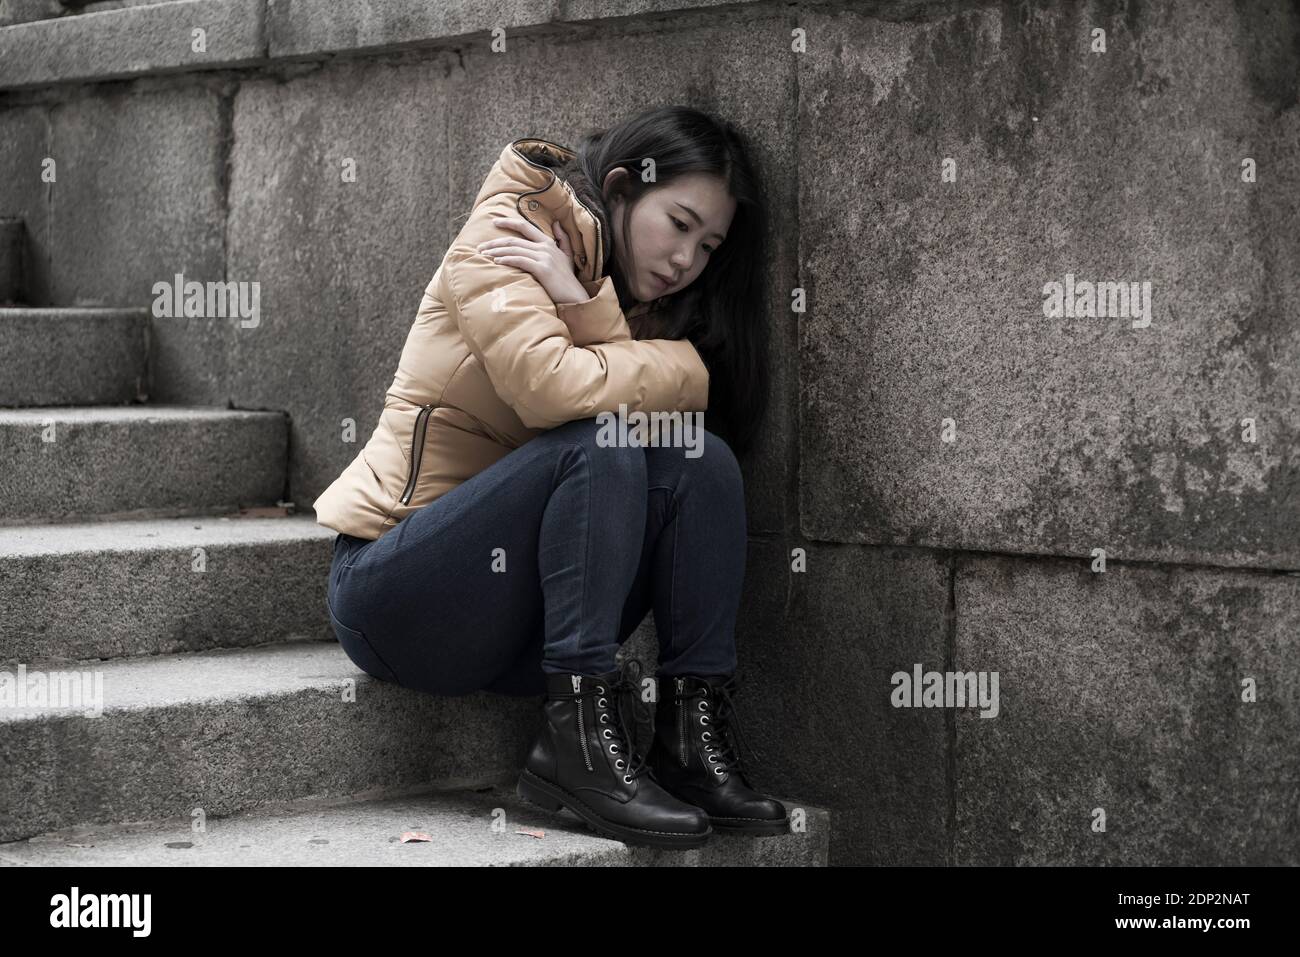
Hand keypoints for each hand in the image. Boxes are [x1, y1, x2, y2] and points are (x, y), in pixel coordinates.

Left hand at [475, 217, 590, 305]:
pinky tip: (496, 262)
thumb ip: (562, 239)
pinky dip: (506, 260)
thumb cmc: (568, 280)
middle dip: (495, 243)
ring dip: (496, 252)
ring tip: (484, 255)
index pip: (525, 226)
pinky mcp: (542, 269)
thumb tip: (556, 223)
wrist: (575, 297)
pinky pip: (519, 260)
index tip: (494, 222)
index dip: (508, 222)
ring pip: (514, 250)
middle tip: (480, 247)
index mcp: (548, 243)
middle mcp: (545, 247)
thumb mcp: (567, 256)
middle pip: (514, 240)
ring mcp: (544, 257)